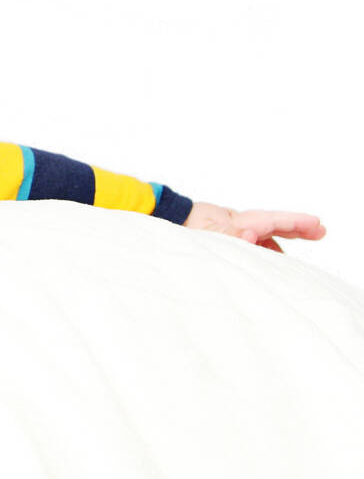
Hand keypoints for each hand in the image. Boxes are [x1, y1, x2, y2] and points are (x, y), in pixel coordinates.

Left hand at [183, 200, 325, 252]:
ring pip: (261, 235)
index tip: (315, 225)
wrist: (157, 218)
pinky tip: (265, 260)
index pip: (270, 221)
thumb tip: (251, 237)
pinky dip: (261, 249)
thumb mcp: (203, 234)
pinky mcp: (219, 240)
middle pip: (271, 225)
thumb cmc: (178, 226)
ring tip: (301, 243)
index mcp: (234, 221)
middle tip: (320, 230)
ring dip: (280, 240)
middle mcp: (234, 224)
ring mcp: (227, 231)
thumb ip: (228, 236)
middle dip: (296, 227)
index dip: (294, 223)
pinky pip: (247, 244)